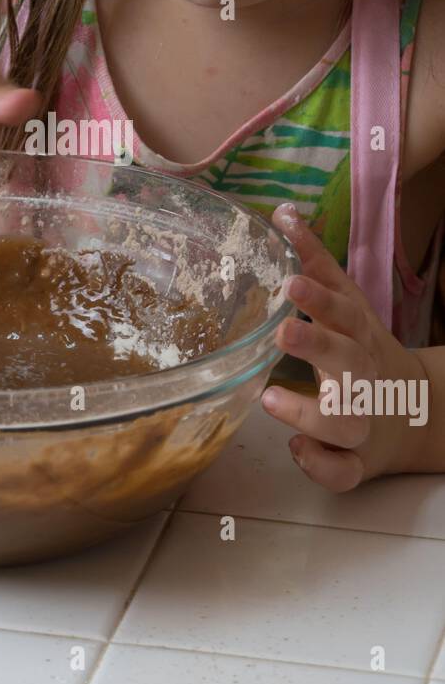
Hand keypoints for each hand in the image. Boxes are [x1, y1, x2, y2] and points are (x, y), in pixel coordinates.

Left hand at [260, 204, 429, 490]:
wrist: (413, 412)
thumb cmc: (362, 350)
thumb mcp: (347, 304)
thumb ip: (314, 261)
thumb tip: (282, 212)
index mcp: (357, 336)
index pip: (342, 310)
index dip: (319, 295)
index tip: (289, 277)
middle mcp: (362, 377)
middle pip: (347, 361)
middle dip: (317, 345)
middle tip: (281, 329)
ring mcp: (362, 421)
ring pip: (344, 423)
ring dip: (309, 413)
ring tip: (269, 399)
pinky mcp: (356, 460)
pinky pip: (342, 471)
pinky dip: (320, 465)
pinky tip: (295, 450)